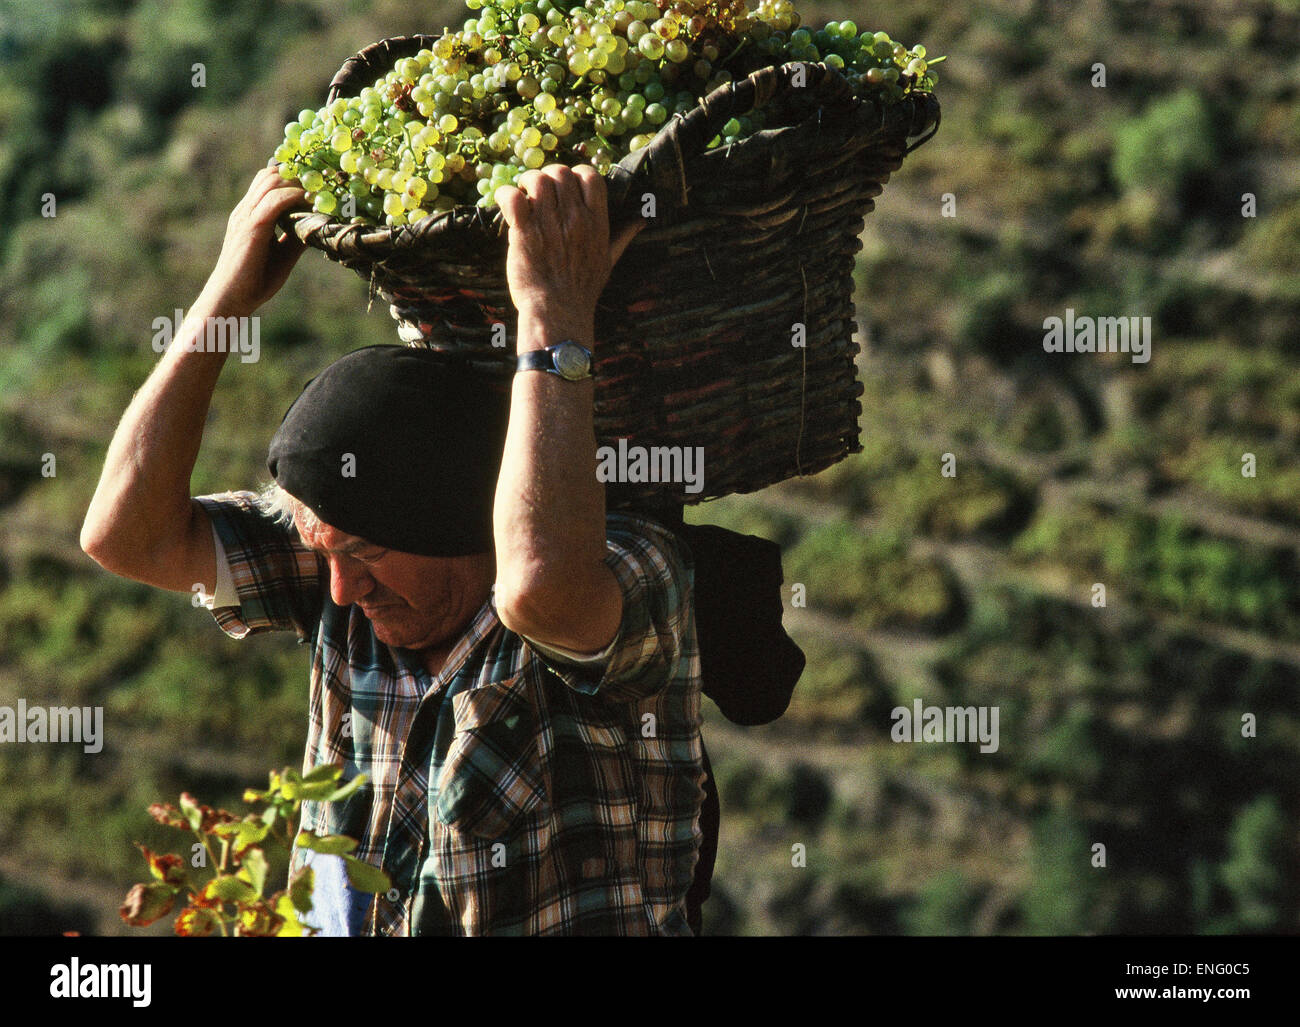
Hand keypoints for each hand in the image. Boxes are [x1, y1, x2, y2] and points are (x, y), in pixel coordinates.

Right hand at [196, 163, 308, 316]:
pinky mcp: (251, 228)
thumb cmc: (254, 281)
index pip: (267, 181)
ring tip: (321, 191)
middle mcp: (245, 210)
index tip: (317, 183)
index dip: (292, 177)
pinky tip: (311, 204)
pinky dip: (295, 197)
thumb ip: (295, 238)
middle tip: (324, 183)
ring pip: (271, 181)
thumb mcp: (282, 255)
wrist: (230, 298)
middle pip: (270, 174)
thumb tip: (316, 226)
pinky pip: (274, 201)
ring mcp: (246, 216)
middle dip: (298, 174)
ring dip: (298, 182)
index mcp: (250, 215)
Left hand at [494, 164, 642, 342]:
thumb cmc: (582, 291)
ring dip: (526, 182)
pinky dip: (505, 194)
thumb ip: (622, 237)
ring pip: (536, 180)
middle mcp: (575, 219)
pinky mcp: (524, 232)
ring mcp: (549, 224)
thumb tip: (640, 222)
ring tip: (523, 196)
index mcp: (596, 222)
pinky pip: (512, 197)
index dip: (576, 174)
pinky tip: (505, 203)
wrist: (558, 313)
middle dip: (548, 177)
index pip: (590, 176)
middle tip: (538, 192)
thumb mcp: (608, 261)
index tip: (566, 186)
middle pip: (560, 173)